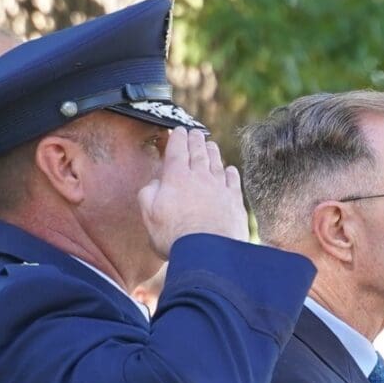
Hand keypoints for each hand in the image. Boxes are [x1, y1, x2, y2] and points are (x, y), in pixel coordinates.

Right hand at [137, 127, 248, 252]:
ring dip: (212, 151)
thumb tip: (155, 183)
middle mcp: (199, 177)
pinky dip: (231, 172)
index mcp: (176, 178)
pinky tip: (230, 169)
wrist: (208, 253)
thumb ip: (148, 194)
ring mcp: (220, 188)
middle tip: (195, 132)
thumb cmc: (174, 237)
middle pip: (198, 152)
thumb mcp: (149, 215)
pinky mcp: (235, 201)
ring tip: (211, 145)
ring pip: (216, 163)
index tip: (178, 130)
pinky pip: (233, 180)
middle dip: (195, 140)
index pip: (177, 150)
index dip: (177, 138)